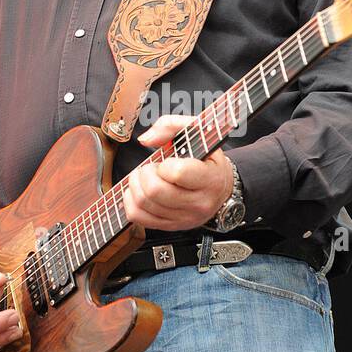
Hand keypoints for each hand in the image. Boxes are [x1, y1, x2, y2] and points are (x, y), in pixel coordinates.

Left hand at [124, 115, 234, 231]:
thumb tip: (146, 139)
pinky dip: (130, 201)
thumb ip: (171, 125)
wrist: (221, 188)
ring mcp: (184, 218)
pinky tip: (138, 191)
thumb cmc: (207, 160)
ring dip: (135, 185)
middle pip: (155, 191)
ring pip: (143, 204)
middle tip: (151, 168)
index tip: (168, 162)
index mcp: (210, 179)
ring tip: (144, 177)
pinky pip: (138, 217)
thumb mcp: (198, 133)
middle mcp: (198, 203)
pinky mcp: (171, 226)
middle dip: (145, 174)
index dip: (165, 165)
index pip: (177, 173)